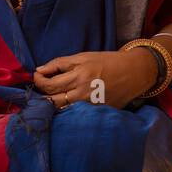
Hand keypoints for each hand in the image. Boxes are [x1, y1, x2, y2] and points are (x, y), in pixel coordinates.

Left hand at [33, 49, 154, 109]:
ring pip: (61, 110)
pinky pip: (75, 115)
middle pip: (52, 100)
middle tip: (42, 89)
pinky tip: (66, 104)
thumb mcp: (84, 56)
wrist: (134, 72)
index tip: (37, 77)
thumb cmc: (108, 61)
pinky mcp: (96, 113)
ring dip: (52, 104)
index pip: (49, 84)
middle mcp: (83, 92)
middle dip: (42, 94)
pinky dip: (67, 110)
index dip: (38, 81)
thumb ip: (60, 63)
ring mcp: (89, 105)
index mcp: (79, 75)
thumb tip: (39, 71)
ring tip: (51, 97)